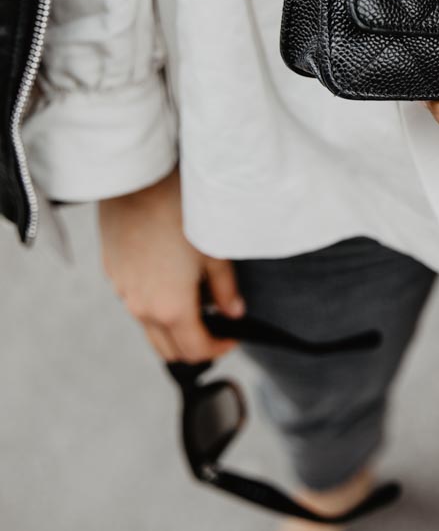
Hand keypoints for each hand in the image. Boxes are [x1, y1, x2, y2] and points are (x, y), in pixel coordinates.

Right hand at [98, 164, 244, 363]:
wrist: (137, 180)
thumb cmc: (180, 211)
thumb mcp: (213, 251)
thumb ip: (225, 289)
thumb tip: (234, 312)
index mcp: (170, 309)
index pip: (196, 350)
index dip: (219, 348)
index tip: (233, 338)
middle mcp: (141, 308)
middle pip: (169, 349)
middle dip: (195, 346)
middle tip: (216, 327)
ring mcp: (122, 292)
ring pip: (149, 328)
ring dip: (173, 327)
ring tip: (196, 301)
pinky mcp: (112, 273)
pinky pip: (135, 302)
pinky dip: (155, 305)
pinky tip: (170, 279)